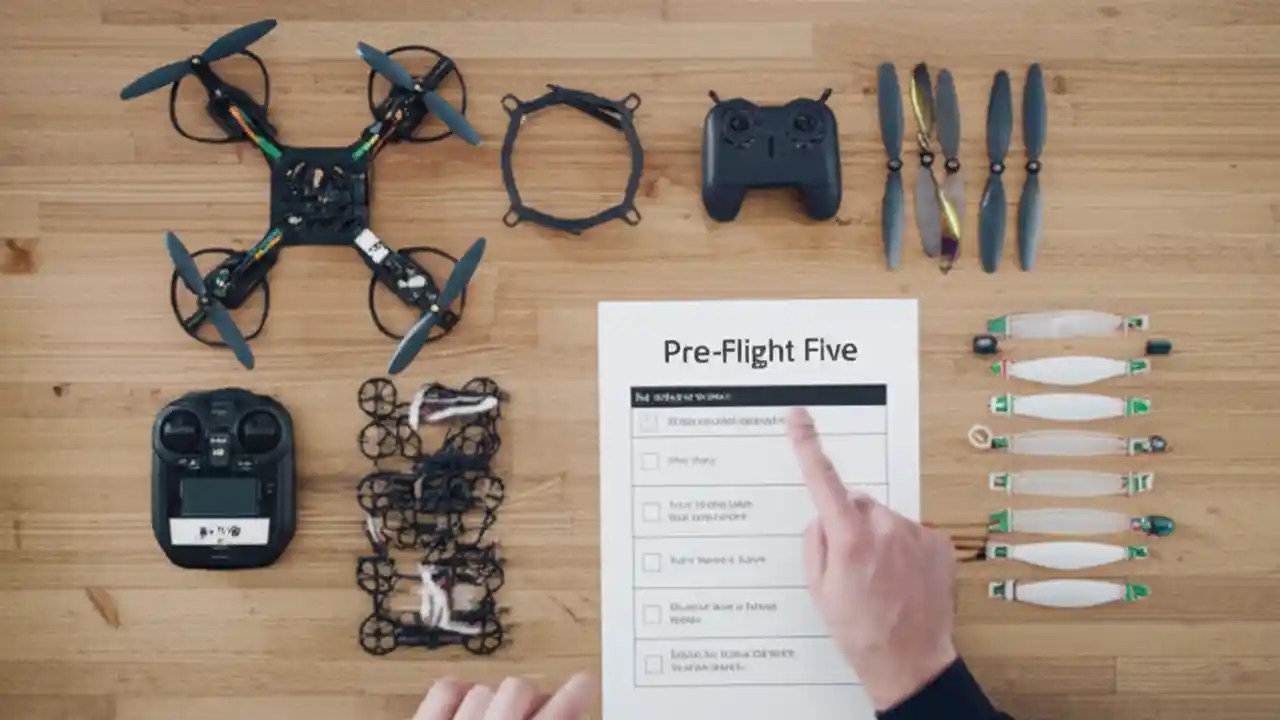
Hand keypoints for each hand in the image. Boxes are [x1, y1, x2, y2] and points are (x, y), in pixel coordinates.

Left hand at [413, 673, 594, 719]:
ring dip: (493, 704)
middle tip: (533, 715)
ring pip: (483, 689)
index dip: (573, 697)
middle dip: (527, 701)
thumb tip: (568, 712)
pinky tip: (466, 709)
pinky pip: (447, 689)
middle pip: (518, 689)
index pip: (554, 717)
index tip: (587, 681)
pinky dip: (458, 696)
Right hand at [787, 408, 957, 710]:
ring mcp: (915, 535)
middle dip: (851, 526)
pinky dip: (904, 550)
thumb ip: (816, 544)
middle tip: (852, 567)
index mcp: (849, 538)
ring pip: (885, 520)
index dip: (808, 446)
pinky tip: (902, 580)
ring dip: (879, 540)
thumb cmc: (861, 631)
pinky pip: (911, 534)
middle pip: (857, 505)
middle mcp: (884, 528)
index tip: (798, 418)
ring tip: (881, 580)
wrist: (910, 662)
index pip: (822, 480)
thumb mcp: (819, 590)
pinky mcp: (939, 544)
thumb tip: (823, 520)